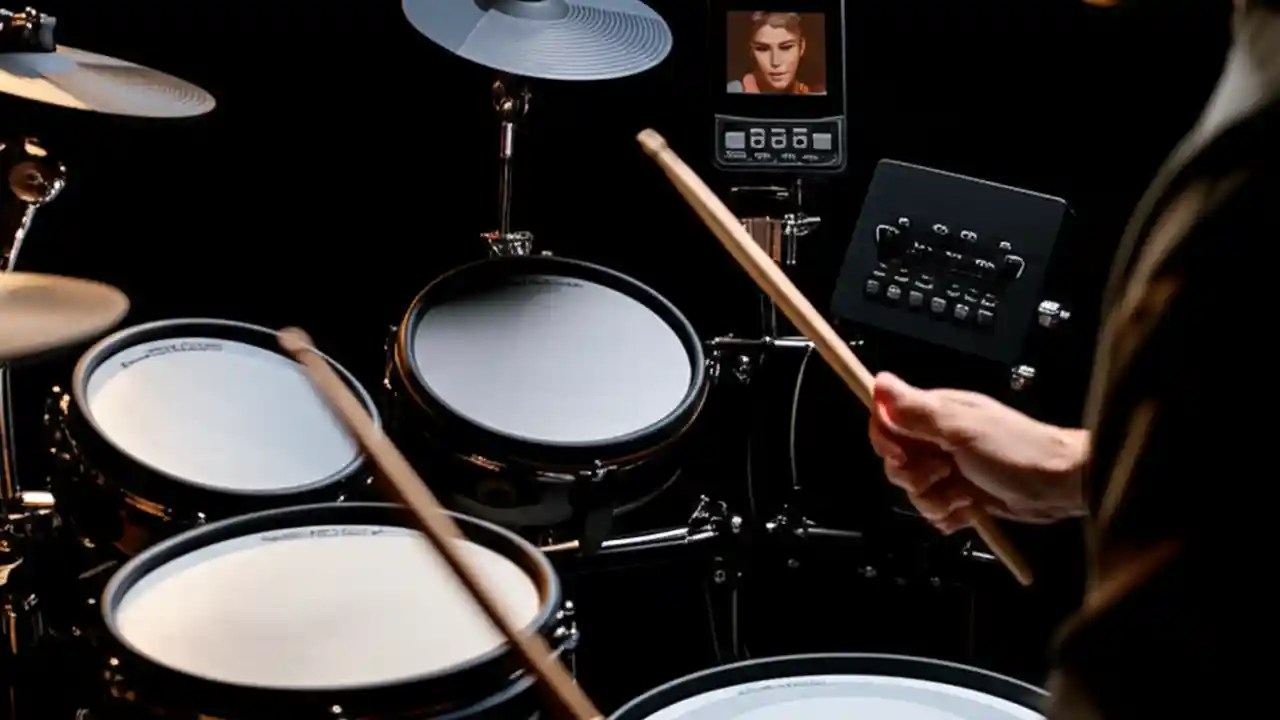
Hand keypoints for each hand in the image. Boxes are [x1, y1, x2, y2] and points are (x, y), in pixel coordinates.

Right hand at [867, 372, 1088, 533]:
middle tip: (943, 472)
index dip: (886, 441)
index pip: (887, 422)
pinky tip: (969, 509)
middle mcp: (939, 441)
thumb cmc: (1014, 449)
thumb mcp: (961, 428)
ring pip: (914, 491)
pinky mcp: (961, 498)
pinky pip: (934, 512)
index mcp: (936, 414)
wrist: (1060, 485)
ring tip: (963, 495)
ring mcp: (950, 471)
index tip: (902, 454)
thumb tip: (878, 381)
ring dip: (934, 500)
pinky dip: (948, 515)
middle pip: (895, 462)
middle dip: (913, 476)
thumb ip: (916, 409)